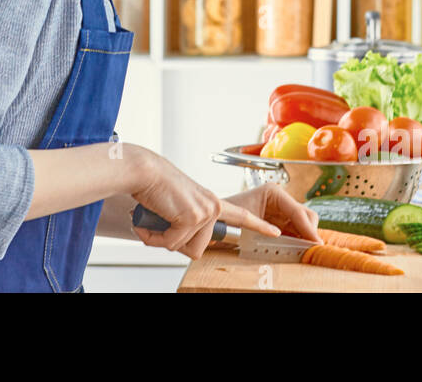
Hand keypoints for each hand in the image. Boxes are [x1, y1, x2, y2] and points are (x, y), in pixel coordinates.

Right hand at [128, 149, 279, 259]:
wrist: (146, 172)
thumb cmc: (156, 187)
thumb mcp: (179, 208)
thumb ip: (187, 224)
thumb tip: (178, 243)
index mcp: (211, 202)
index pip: (242, 216)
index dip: (259, 226)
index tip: (276, 231)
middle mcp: (213, 206)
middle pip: (199, 249)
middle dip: (175, 243)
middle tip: (162, 225)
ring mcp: (206, 212)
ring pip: (185, 248)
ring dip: (164, 239)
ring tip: (157, 219)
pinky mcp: (194, 217)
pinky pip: (173, 243)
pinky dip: (156, 237)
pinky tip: (152, 219)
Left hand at [212, 183, 321, 247]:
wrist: (217, 217)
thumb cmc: (227, 213)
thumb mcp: (246, 219)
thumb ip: (266, 228)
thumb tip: (285, 238)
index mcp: (274, 192)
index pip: (298, 211)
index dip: (308, 228)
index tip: (315, 243)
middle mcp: (281, 199)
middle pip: (306, 216)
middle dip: (309, 232)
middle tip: (311, 249)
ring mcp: (281, 210)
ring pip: (303, 224)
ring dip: (304, 237)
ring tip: (304, 251)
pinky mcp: (279, 221)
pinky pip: (295, 231)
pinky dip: (297, 240)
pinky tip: (296, 249)